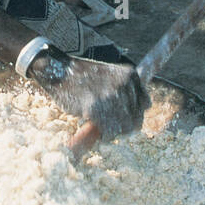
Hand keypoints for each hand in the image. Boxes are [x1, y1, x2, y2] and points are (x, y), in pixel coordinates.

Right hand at [27, 48, 150, 138]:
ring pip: (124, 127)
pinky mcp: (97, 108)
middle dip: (125, 127)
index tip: (123, 118)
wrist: (60, 69)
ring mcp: (111, 97)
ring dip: (114, 132)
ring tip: (104, 130)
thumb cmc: (83, 74)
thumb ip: (127, 88)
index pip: (145, 104)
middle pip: (136, 119)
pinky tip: (97, 130)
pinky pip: (109, 130)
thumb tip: (145, 107)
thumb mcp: (111, 73)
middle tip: (112, 128)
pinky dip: (105, 135)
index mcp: (130, 75)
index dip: (134, 114)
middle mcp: (124, 85)